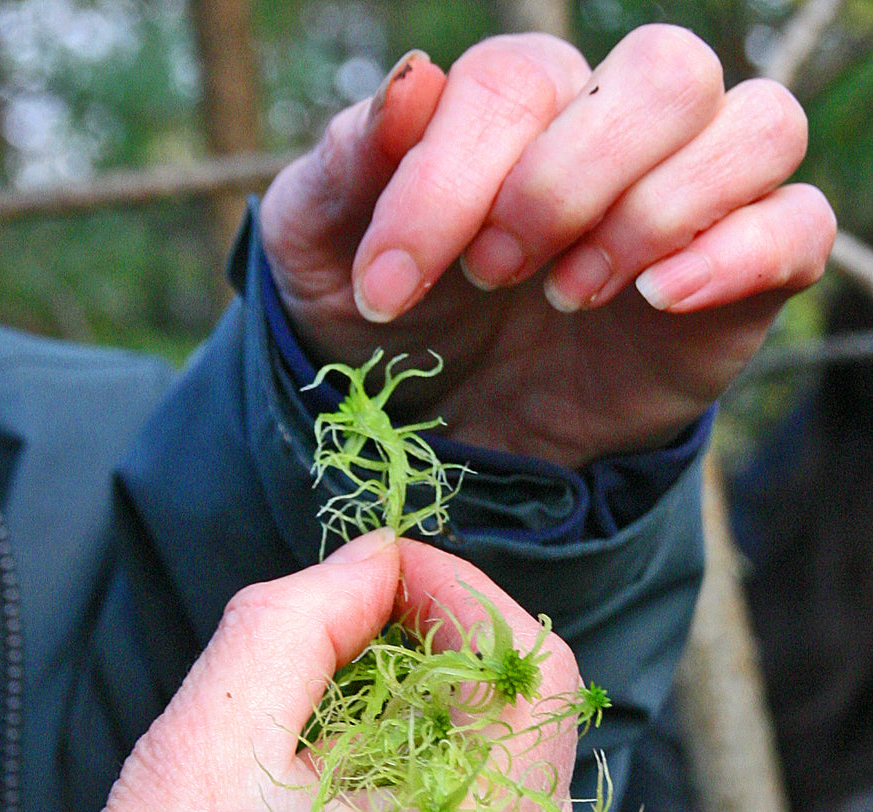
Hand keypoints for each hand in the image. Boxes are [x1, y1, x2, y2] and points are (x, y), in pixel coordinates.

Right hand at [52, 531, 592, 811]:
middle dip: (442, 697)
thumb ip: (304, 618)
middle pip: (527, 754)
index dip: (466, 603)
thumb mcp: (210, 742)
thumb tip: (374, 566)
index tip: (392, 588)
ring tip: (338, 808)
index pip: (537, 672)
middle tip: (342, 693)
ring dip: (444, 790)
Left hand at [260, 26, 835, 466]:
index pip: (518, 80)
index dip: (451, 179)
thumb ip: (344, 168)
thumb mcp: (325, 255)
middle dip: (566, 180)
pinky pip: (799, 225)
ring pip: (755, 126)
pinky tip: (658, 299)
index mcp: (522, 104)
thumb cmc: (394, 323)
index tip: (388, 287)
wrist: (452, 427)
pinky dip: (741, 253)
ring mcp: (693, 201)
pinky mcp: (741, 281)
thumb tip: (412, 83)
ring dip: (656, 211)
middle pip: (663, 71)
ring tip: (569, 296)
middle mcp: (621, 129)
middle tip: (495, 274)